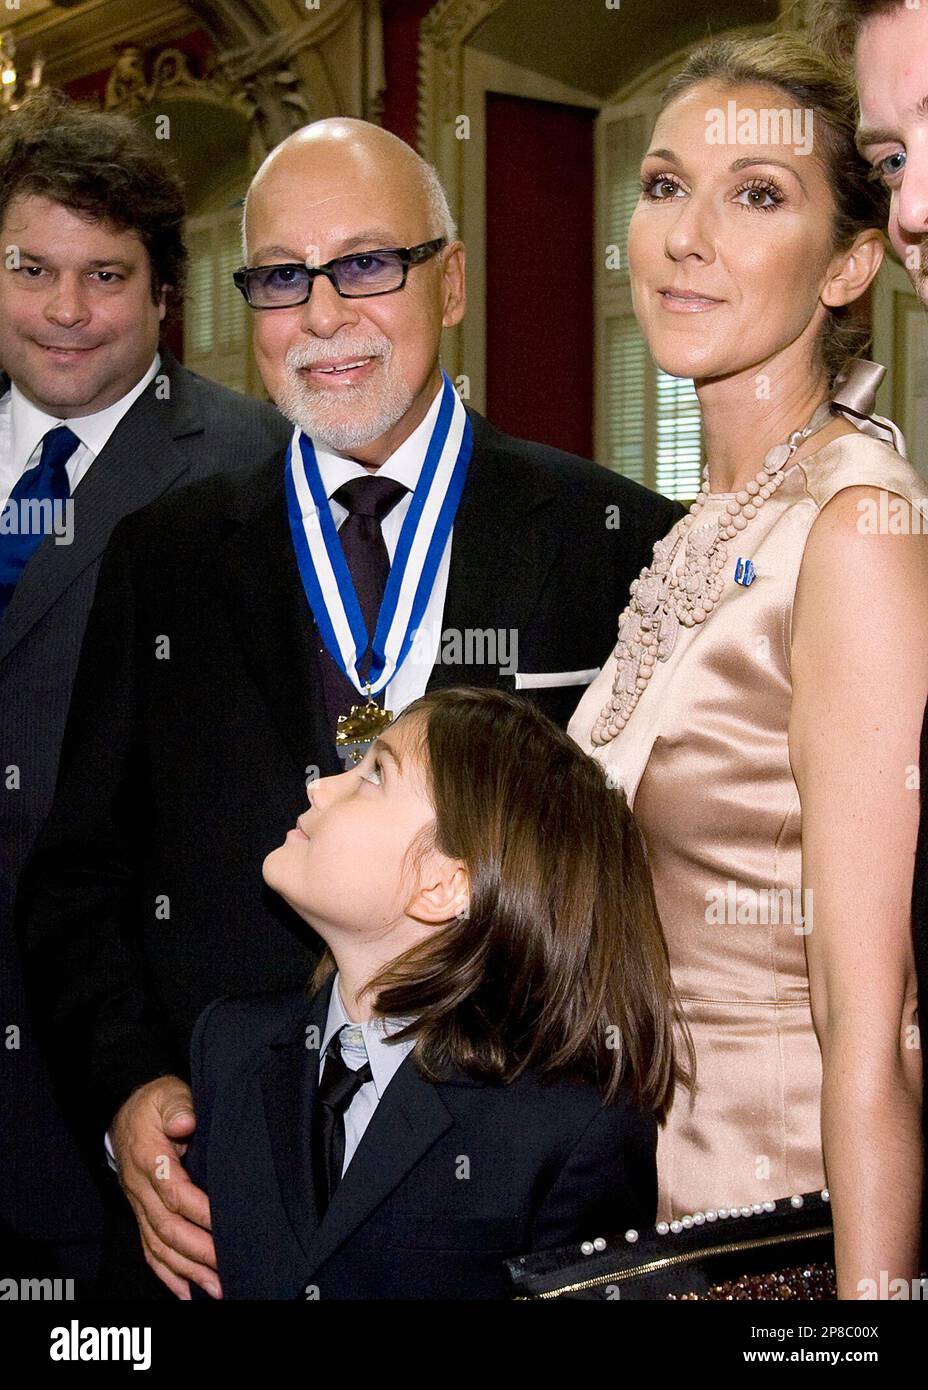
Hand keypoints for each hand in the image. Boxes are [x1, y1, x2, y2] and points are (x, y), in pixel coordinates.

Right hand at [111, 1076, 221, 1299]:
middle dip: (199, 1251)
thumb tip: (185, 1123)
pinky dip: (167, 1273)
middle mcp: (141, 1189)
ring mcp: (139, 1206)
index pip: (176, 1193)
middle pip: (168, 1228)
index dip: (200, 1212)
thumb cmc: (154, 1104)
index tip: (226, 1225)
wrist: (125, 1112)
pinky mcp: (142, 1215)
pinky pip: (150, 1249)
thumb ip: (178, 1106)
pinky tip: (186, 1292)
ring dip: (187, 1270)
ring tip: (216, 1288)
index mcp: (150, 1159)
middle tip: (227, 1268)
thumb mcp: (167, 1094)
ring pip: (160, 1246)